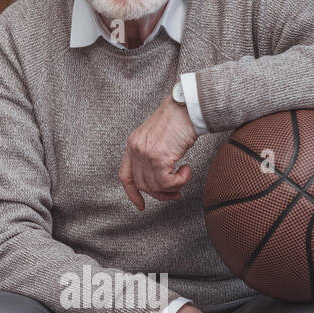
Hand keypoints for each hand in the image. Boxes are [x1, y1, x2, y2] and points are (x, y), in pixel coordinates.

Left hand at [118, 94, 196, 209]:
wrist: (188, 106)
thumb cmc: (178, 119)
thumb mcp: (158, 137)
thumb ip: (152, 154)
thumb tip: (160, 180)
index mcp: (132, 144)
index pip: (125, 175)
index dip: (132, 193)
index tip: (140, 206)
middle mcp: (135, 149)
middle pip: (142, 185)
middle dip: (160, 194)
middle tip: (176, 194)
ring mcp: (145, 152)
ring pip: (155, 186)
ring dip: (173, 187)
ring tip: (184, 176)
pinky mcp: (158, 156)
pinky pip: (167, 182)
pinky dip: (180, 181)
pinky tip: (187, 170)